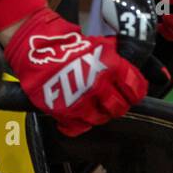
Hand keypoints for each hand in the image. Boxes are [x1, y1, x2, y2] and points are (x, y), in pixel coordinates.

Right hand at [4, 8, 147, 136]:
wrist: (36, 49)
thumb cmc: (68, 45)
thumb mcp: (99, 45)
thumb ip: (116, 60)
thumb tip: (133, 70)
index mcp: (110, 67)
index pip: (135, 88)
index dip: (135, 91)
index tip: (131, 92)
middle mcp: (98, 86)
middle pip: (119, 107)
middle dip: (117, 104)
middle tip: (112, 100)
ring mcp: (80, 101)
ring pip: (100, 119)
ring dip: (99, 114)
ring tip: (93, 107)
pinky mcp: (63, 112)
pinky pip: (78, 127)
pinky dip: (79, 124)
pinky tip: (77, 116)